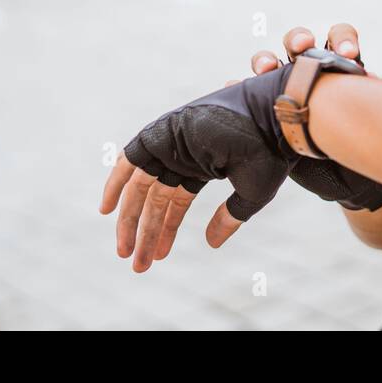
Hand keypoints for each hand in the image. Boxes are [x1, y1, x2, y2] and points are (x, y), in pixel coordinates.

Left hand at [99, 65, 297, 271]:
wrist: (274, 118)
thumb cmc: (271, 153)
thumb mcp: (251, 193)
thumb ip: (230, 217)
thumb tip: (211, 244)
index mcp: (205, 165)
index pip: (177, 201)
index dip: (166, 229)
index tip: (158, 256)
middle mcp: (184, 154)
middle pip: (155, 198)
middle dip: (145, 232)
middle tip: (137, 264)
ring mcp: (173, 143)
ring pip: (142, 186)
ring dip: (130, 218)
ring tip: (125, 251)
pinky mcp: (162, 133)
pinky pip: (131, 159)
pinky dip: (116, 181)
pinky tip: (108, 209)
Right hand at [248, 25, 381, 212]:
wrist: (344, 174)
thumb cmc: (360, 139)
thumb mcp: (367, 120)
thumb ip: (367, 99)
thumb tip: (374, 80)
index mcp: (338, 64)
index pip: (339, 36)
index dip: (342, 39)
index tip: (349, 54)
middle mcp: (308, 69)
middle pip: (298, 41)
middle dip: (298, 39)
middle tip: (303, 46)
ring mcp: (282, 85)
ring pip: (268, 61)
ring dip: (265, 59)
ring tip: (265, 68)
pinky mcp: (262, 105)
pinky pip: (245, 90)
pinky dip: (238, 86)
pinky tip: (234, 85)